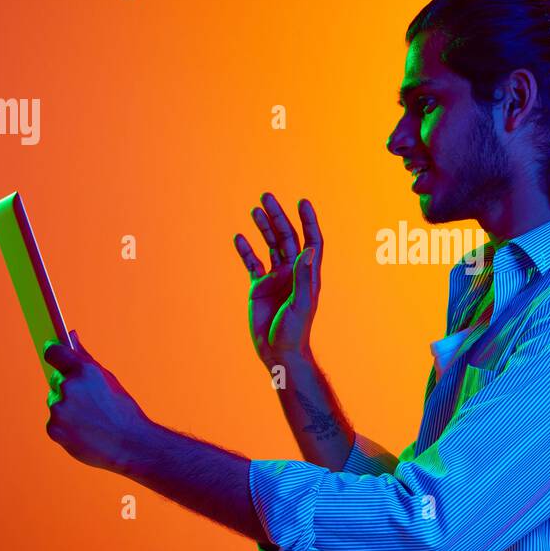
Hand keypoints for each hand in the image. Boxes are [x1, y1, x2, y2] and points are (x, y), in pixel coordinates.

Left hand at [44, 331, 151, 472]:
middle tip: (89, 402)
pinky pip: (55, 422)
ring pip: (55, 402)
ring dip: (67, 408)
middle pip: (56, 380)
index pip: (53, 351)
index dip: (52, 352)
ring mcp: (59, 408)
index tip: (52, 353)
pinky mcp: (53, 428)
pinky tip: (84, 431)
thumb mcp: (108, 379)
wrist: (130, 444)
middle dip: (68, 388)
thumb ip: (84, 357)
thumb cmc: (122, 409)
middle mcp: (69, 387)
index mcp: (84, 370)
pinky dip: (65, 426)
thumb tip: (70, 335)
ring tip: (91, 420)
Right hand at [233, 193, 322, 367]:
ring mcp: (276, 279)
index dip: (308, 221)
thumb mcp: (300, 303)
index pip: (310, 241)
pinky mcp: (260, 288)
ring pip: (270, 246)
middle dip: (278, 217)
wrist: (279, 352)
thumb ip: (303, 277)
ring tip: (255, 210)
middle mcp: (292, 272)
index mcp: (307, 274)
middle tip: (266, 197)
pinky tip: (239, 237)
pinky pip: (252, 263)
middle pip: (286, 238)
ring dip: (263, 228)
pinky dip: (246, 250)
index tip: (302, 202)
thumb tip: (308, 250)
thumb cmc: (294, 331)